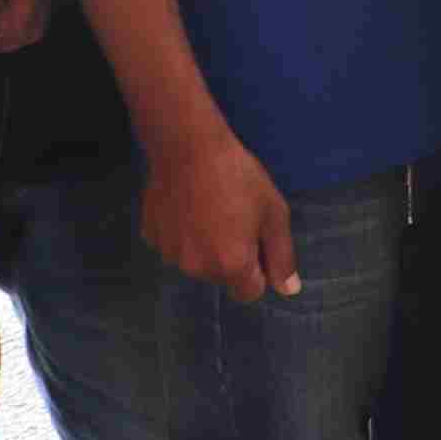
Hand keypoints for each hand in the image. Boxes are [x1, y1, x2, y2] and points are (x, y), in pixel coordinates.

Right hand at [144, 127, 302, 300]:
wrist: (188, 147)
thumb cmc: (239, 177)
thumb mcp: (273, 213)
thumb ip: (282, 256)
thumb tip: (289, 290)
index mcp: (231, 265)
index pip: (250, 292)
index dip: (259, 269)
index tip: (257, 240)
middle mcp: (197, 269)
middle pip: (222, 277)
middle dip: (232, 257)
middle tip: (235, 218)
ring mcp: (170, 254)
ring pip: (197, 262)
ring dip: (206, 246)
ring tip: (210, 208)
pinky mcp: (151, 237)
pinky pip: (175, 245)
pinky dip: (183, 233)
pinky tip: (188, 205)